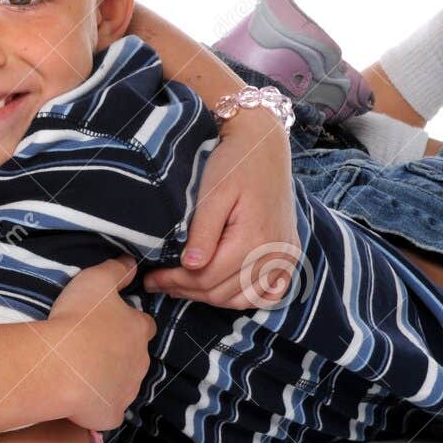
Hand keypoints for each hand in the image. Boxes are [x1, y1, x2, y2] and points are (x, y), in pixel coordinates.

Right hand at [47, 258, 154, 431]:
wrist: (62, 366)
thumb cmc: (79, 319)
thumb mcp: (96, 280)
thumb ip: (116, 270)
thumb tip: (130, 263)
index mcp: (139, 330)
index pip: (144, 325)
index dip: (129, 322)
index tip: (111, 322)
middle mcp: (140, 361)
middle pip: (136, 356)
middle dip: (120, 353)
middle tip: (92, 347)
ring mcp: (127, 390)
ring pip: (124, 383)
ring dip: (109, 378)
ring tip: (82, 371)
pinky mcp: (111, 414)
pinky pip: (108, 410)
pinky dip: (99, 406)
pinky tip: (81, 398)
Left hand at [143, 107, 297, 308]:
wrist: (264, 144)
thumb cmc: (234, 163)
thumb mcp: (212, 192)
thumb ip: (203, 230)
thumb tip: (191, 266)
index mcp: (254, 237)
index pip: (208, 277)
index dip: (176, 282)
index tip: (152, 278)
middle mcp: (275, 252)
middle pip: (223, 292)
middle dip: (188, 291)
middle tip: (160, 283)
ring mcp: (285, 255)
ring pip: (244, 298)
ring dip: (211, 298)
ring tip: (182, 287)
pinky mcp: (289, 253)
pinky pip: (270, 292)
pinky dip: (245, 297)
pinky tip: (221, 290)